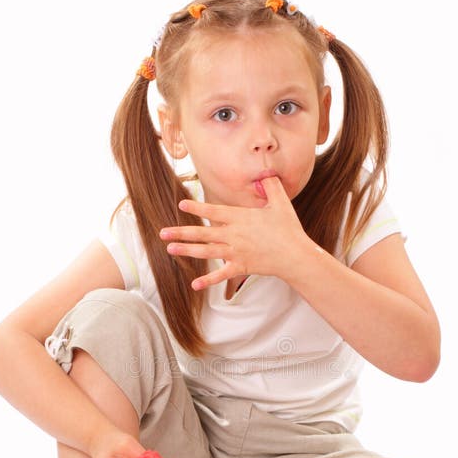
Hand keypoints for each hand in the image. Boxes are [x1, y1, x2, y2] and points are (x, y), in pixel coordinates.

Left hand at [159, 176, 310, 289]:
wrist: (294, 255)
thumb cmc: (288, 229)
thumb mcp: (281, 203)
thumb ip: (271, 186)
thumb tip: (266, 172)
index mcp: (240, 218)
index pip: (213, 211)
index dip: (196, 208)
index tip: (182, 206)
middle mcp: (234, 234)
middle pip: (203, 233)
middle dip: (181, 232)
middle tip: (162, 233)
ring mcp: (235, 252)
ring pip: (206, 251)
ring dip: (187, 250)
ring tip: (170, 249)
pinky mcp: (241, 267)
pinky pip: (221, 274)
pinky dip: (208, 280)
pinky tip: (194, 285)